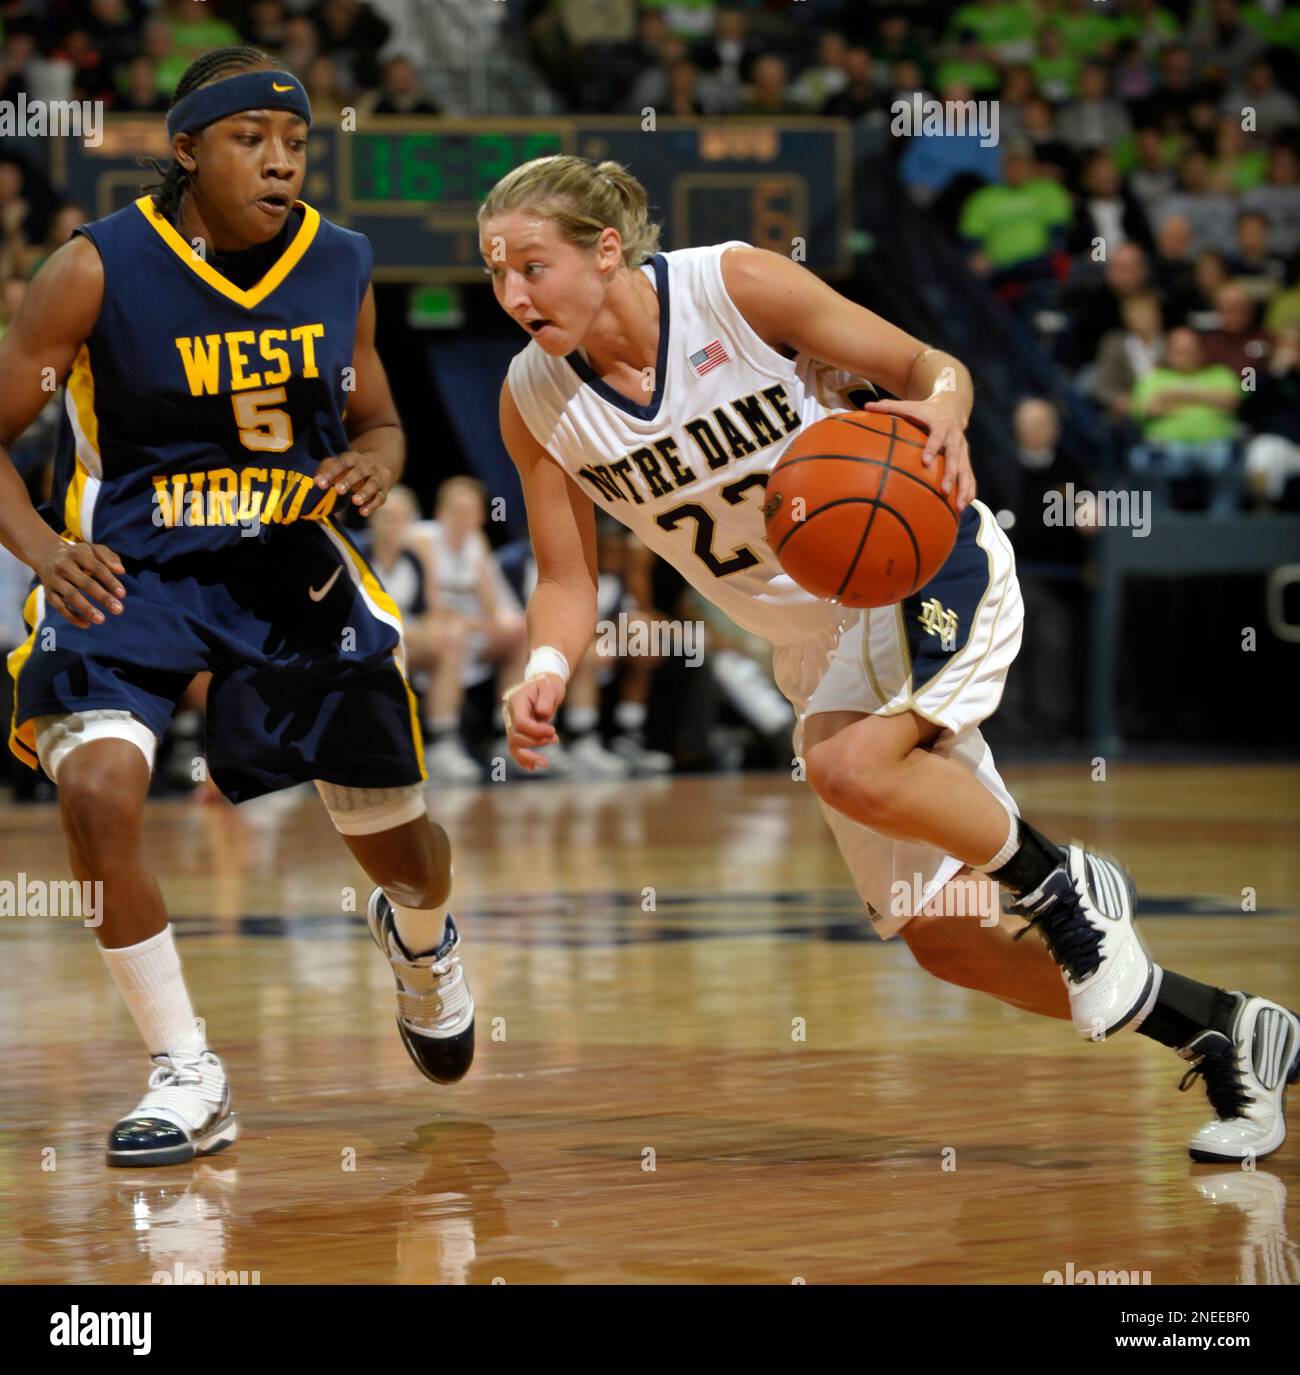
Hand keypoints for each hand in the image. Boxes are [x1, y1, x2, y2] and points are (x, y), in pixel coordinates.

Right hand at [34, 537, 125, 627]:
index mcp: (78, 554)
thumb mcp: (92, 550)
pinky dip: (71, 616)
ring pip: (71, 595)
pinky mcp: (48, 592)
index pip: (97, 568)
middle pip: (85, 583)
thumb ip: (108, 557)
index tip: (122, 594)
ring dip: (86, 608)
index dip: (110, 581)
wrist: (45, 553)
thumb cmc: (78, 555)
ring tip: (101, 620)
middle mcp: (64, 566)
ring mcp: (55, 579)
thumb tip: (121, 570)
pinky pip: (59, 606)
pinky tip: (86, 624)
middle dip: (102, 597)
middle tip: (119, 610)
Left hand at [315, 451, 394, 516]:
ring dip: (365, 493)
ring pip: (373, 484)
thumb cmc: (352, 467)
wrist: (381, 463)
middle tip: (339, 490)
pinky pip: (380, 497)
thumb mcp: (339, 464)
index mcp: (353, 458)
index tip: (320, 484)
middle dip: (349, 481)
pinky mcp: (383, 490)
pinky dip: (373, 505)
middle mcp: (367, 466)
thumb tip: (316, 482)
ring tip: (355, 501)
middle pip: (359, 472)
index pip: (342, 464)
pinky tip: (363, 512)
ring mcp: (377, 478)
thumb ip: (326, 470)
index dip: (331, 473)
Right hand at [502, 673, 566, 770]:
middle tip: (555, 738)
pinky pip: (516, 748)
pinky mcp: (518, 732)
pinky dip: (523, 759)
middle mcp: (510, 714)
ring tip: (545, 763)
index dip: (536, 731)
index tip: (553, 731)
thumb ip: (547, 700)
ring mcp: (512, 724)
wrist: (544, 685)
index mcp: (516, 702)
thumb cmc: (548, 685)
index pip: (520, 722)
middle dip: (536, 742)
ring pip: (513, 746)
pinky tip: (533, 767)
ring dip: (528, 756)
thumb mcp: (550, 687)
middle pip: (515, 736)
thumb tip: (542, 715)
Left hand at [861, 396, 976, 509]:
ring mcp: (962, 450)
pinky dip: (969, 490)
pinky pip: (969, 476)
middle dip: (951, 474)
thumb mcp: (910, 406)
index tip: (925, 462)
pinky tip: (964, 506)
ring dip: (964, 488)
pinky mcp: (965, 458)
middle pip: (954, 457)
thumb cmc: (925, 410)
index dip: (932, 448)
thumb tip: (866, 405)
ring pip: (966, 470)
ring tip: (960, 506)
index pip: (937, 437)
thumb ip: (889, 407)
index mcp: (941, 425)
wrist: (951, 406)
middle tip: (944, 490)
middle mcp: (955, 438)